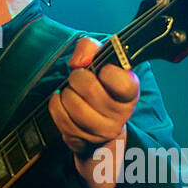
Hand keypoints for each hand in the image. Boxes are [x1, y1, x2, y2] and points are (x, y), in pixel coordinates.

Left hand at [48, 37, 138, 159]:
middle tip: (78, 77)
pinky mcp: (85, 140)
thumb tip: (78, 62)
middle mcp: (121, 114)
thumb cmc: (101, 84)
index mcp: (131, 93)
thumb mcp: (101, 59)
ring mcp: (103, 131)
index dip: (106, 71)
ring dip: (66, 93)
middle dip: (76, 78)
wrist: (99, 117)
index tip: (102, 70)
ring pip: (75, 106)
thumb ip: (90, 48)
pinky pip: (62, 118)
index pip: (121, 82)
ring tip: (72, 92)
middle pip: (89, 88)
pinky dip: (56, 105)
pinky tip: (63, 102)